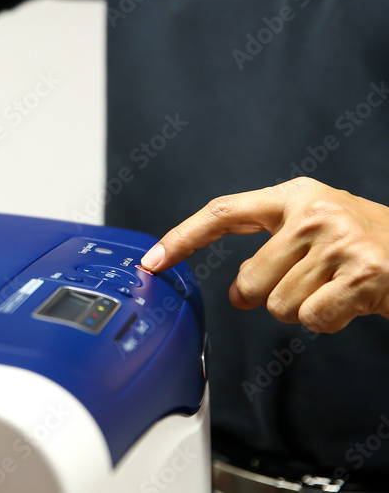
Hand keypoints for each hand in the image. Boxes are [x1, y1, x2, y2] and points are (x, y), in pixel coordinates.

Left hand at [139, 177, 388, 331]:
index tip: (151, 261)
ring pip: (279, 306)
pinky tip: (353, 301)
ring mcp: (338, 241)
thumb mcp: (319, 229)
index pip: (222, 212)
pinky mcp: (362, 273)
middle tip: (309, 285)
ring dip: (306, 309)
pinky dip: (331, 321)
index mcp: (296, 196)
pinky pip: (313, 319)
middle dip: (269, 298)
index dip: (182, 238)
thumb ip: (272, 249)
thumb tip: (236, 292)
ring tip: (337, 288)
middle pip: (248, 280)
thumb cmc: (372, 245)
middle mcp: (313, 212)